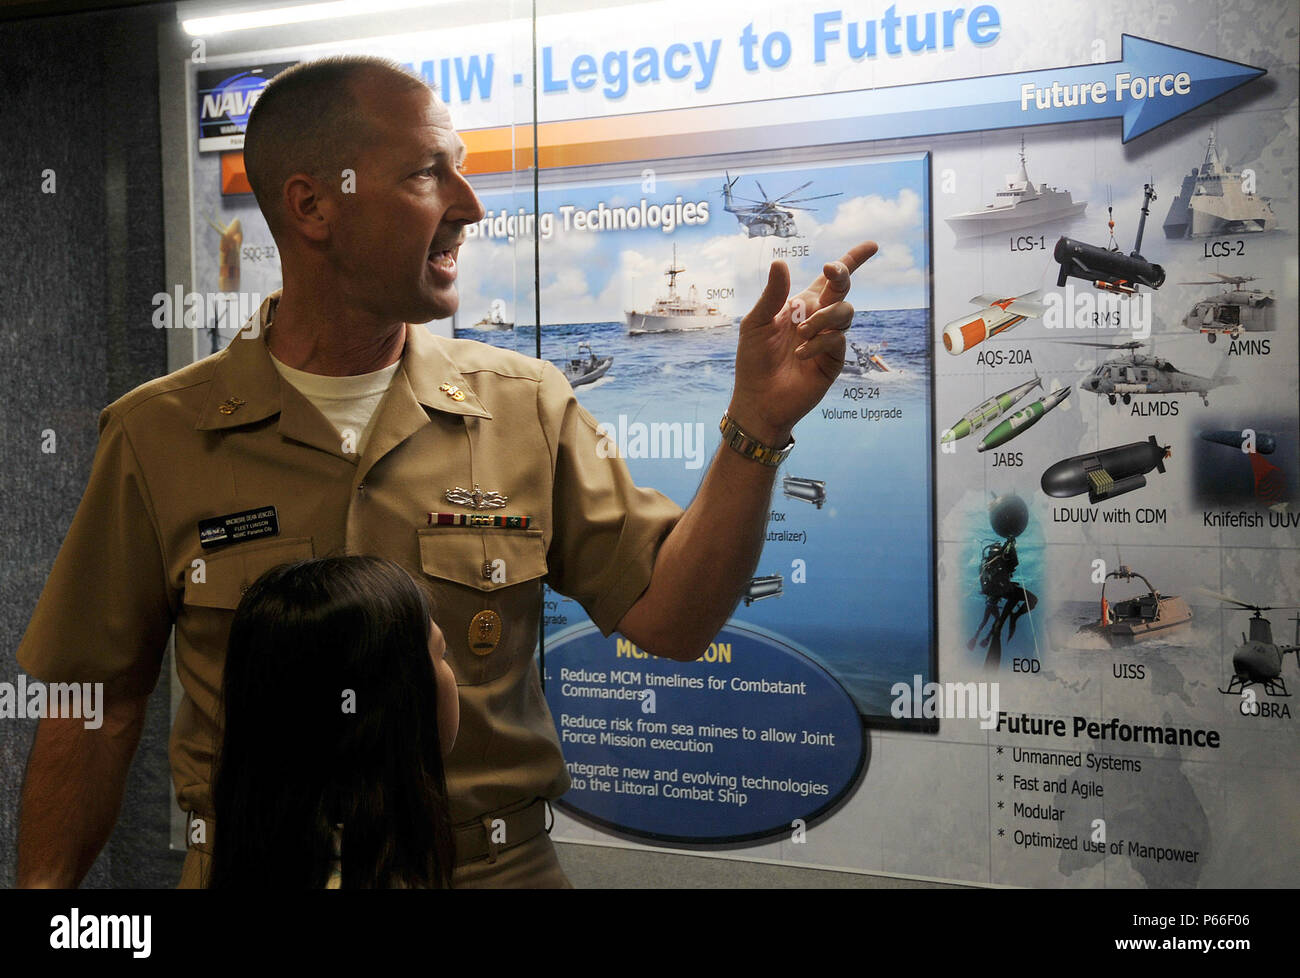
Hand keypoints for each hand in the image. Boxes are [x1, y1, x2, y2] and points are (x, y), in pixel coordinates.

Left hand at [728, 240, 877, 444]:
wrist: (759, 400)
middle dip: (843, 273)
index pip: (830, 279)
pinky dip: (819, 343)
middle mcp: (819, 318)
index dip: (852, 260)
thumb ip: (772, 296)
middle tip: (833, 269)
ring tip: (801, 333)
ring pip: (845, 311)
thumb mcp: (756, 323)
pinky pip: (837, 340)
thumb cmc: (754, 361)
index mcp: (801, 305)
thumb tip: (781, 262)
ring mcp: (829, 339)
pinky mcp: (834, 360)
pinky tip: (801, 354)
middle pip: (843, 288)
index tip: (872, 245)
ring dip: (824, 317)